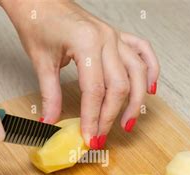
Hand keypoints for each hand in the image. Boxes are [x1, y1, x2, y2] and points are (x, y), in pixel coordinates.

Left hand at [0, 0, 159, 148]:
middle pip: (119, 86)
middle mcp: (106, 38)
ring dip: (135, 101)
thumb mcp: (41, 62)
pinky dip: (151, 70)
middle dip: (111, 116)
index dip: (93, 118)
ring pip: (137, 73)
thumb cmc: (39, 21)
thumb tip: (50, 121)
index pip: (95, 90)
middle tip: (101, 136)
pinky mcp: (118, 35)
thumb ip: (49, 95)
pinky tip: (150, 88)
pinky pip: (143, 52)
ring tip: (127, 122)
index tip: (90, 137)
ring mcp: (115, 36)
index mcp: (86, 43)